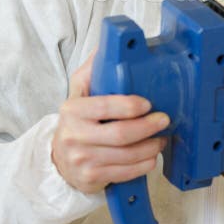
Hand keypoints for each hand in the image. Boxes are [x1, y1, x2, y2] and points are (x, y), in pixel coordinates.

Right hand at [51, 49, 169, 193]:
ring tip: (160, 138)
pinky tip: (151, 155)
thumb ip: (93, 68)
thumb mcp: (78, 90)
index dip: (130, 105)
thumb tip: (109, 45)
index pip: (104, 106)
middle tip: (164, 119)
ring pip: (127, 155)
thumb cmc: (77, 120)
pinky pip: (126, 172)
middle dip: (148, 126)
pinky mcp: (91, 178)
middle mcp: (74, 136)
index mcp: (72, 110)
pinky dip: (144, 164)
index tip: (147, 103)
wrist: (59, 159)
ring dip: (151, 146)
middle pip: (120, 134)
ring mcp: (82, 160)